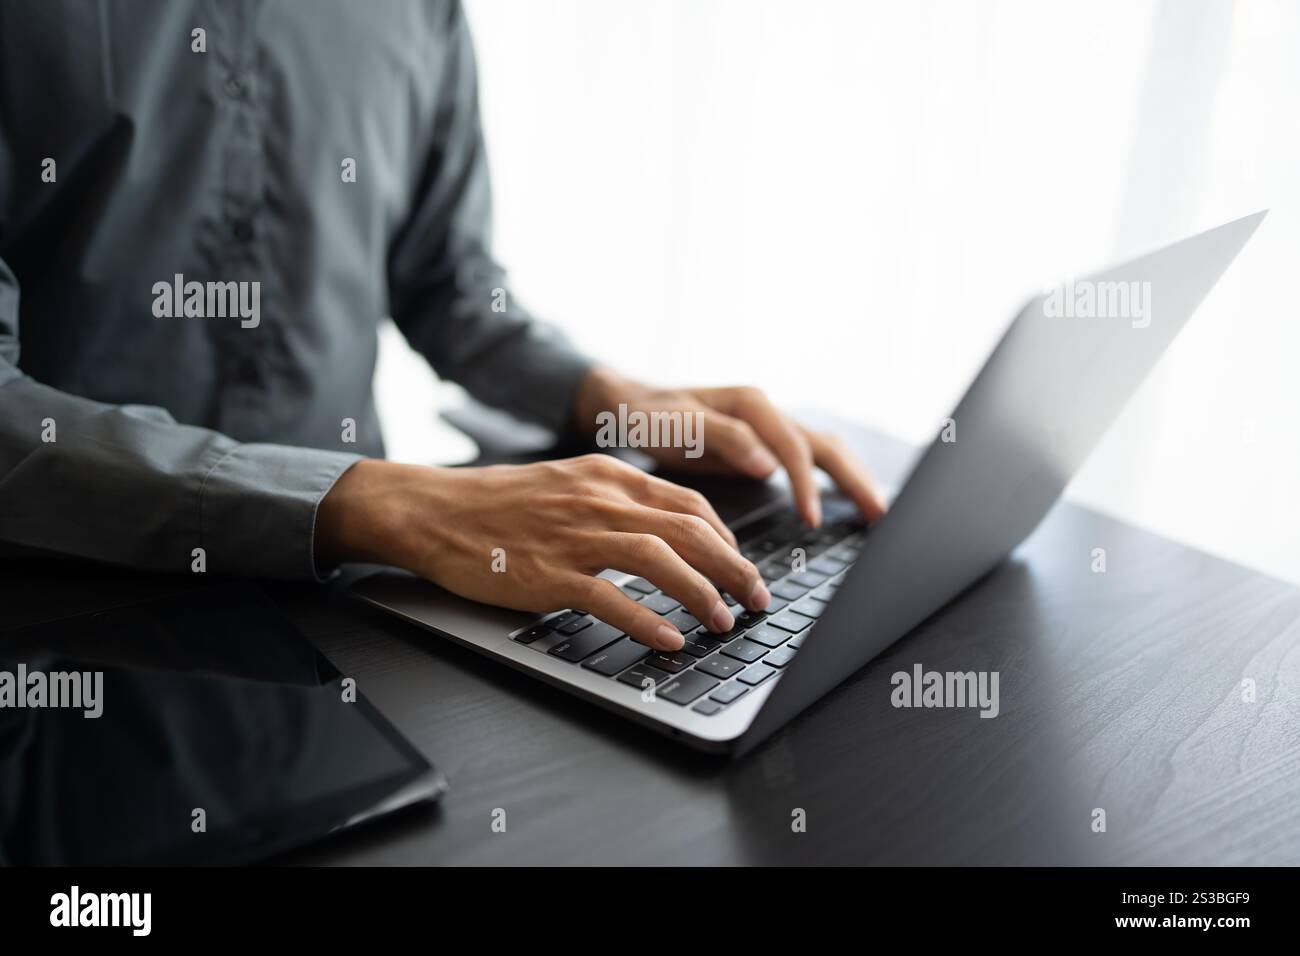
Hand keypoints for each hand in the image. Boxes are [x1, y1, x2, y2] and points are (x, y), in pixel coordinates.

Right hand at [315, 455, 770, 650]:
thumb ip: (617, 500)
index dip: (729, 539)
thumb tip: (667, 530)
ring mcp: (574, 535)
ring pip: (659, 558)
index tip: (743, 566)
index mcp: (609, 476)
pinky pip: (609, 597)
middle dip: (734, 567)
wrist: (435, 510)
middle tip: (758, 599)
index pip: (689, 504)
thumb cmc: (500, 502)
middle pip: (689, 530)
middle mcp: (599, 500)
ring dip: (701, 592)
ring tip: (725, 621)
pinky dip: (646, 619)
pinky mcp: (548, 572)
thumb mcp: (569, 482)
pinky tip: (669, 639)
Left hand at [573, 367, 886, 526]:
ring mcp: (767, 429)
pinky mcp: (762, 445)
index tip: (811, 520)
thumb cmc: (647, 414)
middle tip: (879, 517)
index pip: (794, 447)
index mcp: (751, 404)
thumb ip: (723, 439)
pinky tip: (842, 504)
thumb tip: (770, 464)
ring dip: (851, 480)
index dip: (806, 485)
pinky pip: (808, 460)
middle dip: (854, 481)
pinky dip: (830, 481)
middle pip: (825, 446)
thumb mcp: (676, 424)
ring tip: (876, 513)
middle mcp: (766, 413)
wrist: (625, 406)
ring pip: (823, 451)